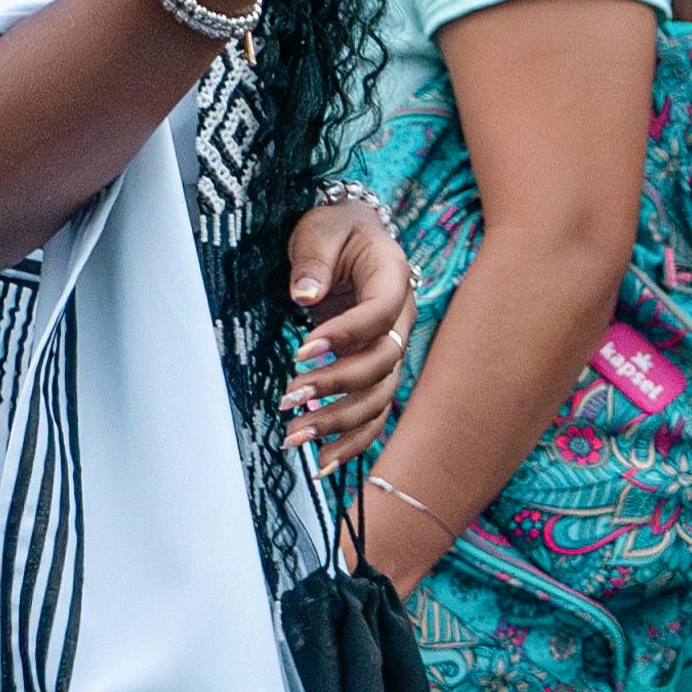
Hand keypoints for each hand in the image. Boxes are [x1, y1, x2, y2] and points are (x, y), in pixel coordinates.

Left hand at [280, 197, 411, 461]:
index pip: (380, 315)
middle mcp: (402, 321)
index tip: (302, 349)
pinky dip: (351, 442)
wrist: (352, 237)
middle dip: (335, 386)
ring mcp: (392, 350)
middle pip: (381, 365)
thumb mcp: (320, 229)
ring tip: (294, 436)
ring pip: (378, 398)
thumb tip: (304, 294)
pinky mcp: (375, 372)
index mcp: (394, 279)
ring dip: (338, 423)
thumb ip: (313, 258)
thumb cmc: (335, 229)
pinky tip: (321, 462)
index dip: (346, 334)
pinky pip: (373, 413)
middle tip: (289, 399)